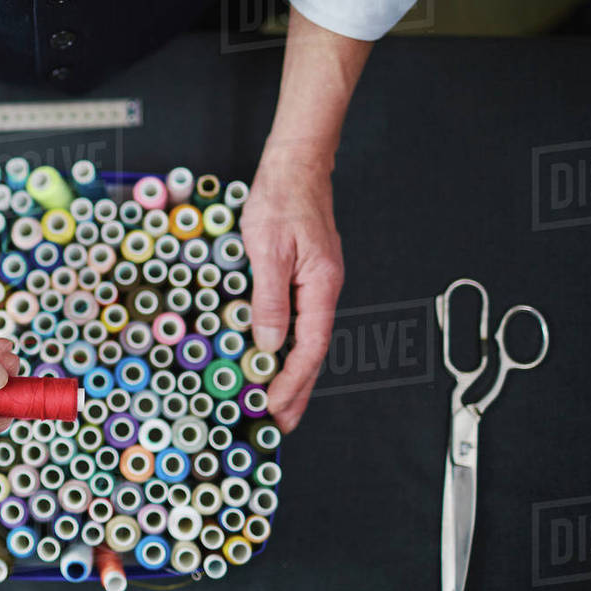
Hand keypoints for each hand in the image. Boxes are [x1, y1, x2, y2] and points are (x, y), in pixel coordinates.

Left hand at [241, 143, 343, 431]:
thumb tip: (266, 343)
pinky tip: (273, 360)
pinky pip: (298, 322)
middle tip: (280, 424)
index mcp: (321, 286)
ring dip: (292, 374)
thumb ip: (269, 298)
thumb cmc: (282, 199)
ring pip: (306, 340)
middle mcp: (323, 290)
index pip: (309, 348)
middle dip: (297, 391)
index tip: (273, 406)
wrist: (295, 165)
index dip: (292, 382)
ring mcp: (315, 284)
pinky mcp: (303, 277)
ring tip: (276, 404)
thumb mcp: (268, 250)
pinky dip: (286, 347)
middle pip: (313, 353)